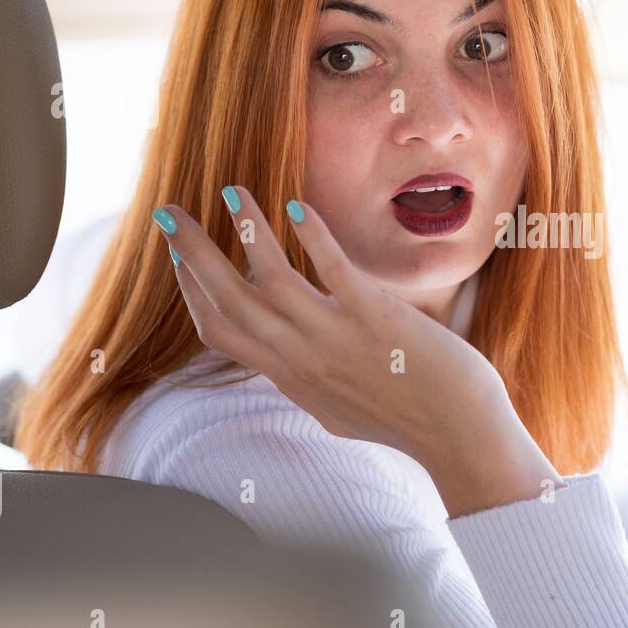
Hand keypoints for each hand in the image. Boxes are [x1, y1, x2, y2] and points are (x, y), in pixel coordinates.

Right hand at [152, 186, 562, 515]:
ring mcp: (336, 338)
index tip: (179, 255)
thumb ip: (308, 384)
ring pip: (269, 279)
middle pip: (227, 300)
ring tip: (230, 191)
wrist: (457, 435)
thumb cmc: (406, 420)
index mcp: (289, 376)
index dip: (191, 290)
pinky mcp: (375, 319)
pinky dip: (313, 237)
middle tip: (169, 215)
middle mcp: (301, 358)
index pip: (219, 330)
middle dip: (193, 254)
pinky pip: (333, 271)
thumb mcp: (337, 411)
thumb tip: (292, 372)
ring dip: (245, 230)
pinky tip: (296, 204)